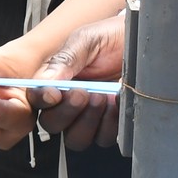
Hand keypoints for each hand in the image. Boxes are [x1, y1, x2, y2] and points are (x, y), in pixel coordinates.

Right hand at [34, 14, 126, 149]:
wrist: (142, 43)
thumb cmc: (111, 38)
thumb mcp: (86, 40)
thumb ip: (64, 60)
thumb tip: (43, 82)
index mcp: (55, 80)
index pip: (36, 99)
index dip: (41, 100)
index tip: (55, 94)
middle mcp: (67, 102)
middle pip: (51, 124)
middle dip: (67, 112)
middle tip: (83, 93)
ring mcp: (88, 116)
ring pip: (76, 139)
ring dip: (88, 122)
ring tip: (103, 97)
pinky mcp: (110, 124)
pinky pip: (103, 139)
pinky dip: (110, 124)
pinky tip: (117, 103)